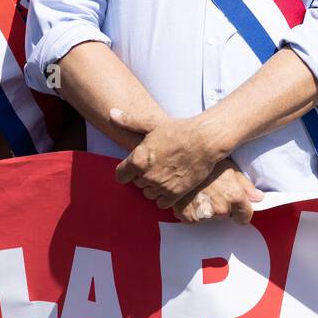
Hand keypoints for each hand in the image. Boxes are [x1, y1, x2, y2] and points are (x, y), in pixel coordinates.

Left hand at [113, 107, 229, 208]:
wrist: (205, 140)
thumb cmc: (179, 130)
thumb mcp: (152, 123)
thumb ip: (130, 121)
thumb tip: (112, 113)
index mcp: (138, 160)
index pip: (120, 175)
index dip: (127, 170)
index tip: (136, 166)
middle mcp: (147, 176)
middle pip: (137, 183)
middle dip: (144, 176)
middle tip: (158, 164)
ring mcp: (161, 186)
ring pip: (149, 194)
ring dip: (154, 187)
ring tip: (166, 174)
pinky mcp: (175, 194)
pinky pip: (162, 203)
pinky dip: (165, 197)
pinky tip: (172, 185)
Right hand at [172, 158, 263, 223]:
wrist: (179, 163)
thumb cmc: (207, 162)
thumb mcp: (229, 168)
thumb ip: (246, 186)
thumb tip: (259, 198)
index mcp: (235, 197)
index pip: (245, 217)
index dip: (242, 211)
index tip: (237, 205)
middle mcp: (221, 209)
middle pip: (227, 216)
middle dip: (224, 206)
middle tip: (214, 190)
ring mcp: (204, 215)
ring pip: (212, 217)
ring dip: (209, 209)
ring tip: (202, 192)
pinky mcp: (189, 218)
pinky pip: (196, 218)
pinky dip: (195, 211)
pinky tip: (192, 197)